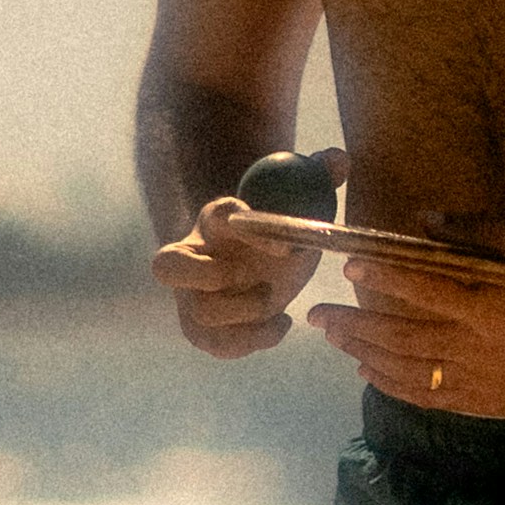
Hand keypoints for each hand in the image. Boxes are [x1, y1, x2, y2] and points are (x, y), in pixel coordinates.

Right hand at [150, 156, 342, 357]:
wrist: (260, 267)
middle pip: (166, 266)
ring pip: (199, 313)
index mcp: (213, 221)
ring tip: (274, 300)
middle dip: (209, 276)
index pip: (217, 217)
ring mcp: (191, 299)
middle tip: (259, 281)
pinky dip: (253, 340)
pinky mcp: (203, 332)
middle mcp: (191, 260)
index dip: (248, 229)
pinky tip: (281, 323)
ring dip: (244, 312)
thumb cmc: (276, 232)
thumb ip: (315, 177)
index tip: (287, 246)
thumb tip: (339, 158)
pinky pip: (217, 345)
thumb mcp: (297, 204)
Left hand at [306, 248, 504, 416]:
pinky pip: (431, 399)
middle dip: (353, 324)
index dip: (380, 276)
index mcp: (489, 303)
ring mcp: (482, 382)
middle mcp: (477, 348)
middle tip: (318, 315)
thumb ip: (479, 231)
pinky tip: (373, 374)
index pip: (419, 288)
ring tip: (336, 341)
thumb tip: (423, 222)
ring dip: (365, 355)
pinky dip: (396, 386)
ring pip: (408, 371)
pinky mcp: (491, 404)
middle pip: (400, 336)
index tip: (347, 265)